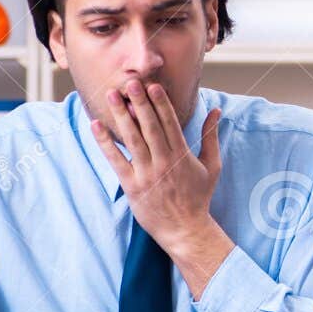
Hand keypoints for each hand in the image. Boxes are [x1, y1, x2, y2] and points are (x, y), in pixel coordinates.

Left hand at [93, 80, 232, 289]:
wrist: (185, 229)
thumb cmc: (199, 197)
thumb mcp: (212, 166)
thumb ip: (211, 136)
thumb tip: (216, 111)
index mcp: (181, 155)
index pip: (169, 123)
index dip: (160, 103)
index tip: (152, 86)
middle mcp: (163, 162)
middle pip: (149, 126)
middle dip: (139, 103)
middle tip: (129, 82)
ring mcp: (146, 173)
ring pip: (132, 139)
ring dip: (121, 116)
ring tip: (111, 95)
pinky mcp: (131, 185)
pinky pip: (116, 160)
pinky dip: (105, 142)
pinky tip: (96, 125)